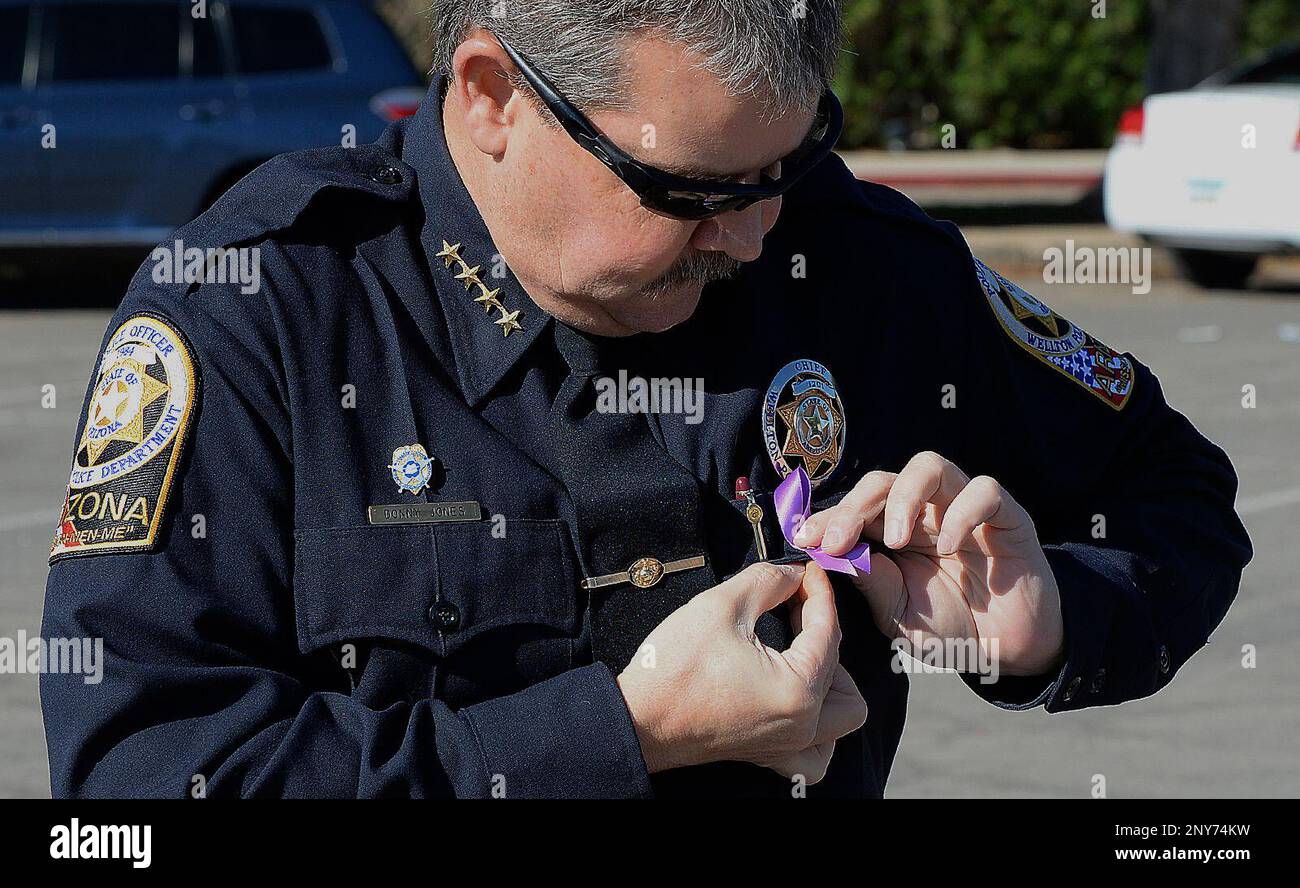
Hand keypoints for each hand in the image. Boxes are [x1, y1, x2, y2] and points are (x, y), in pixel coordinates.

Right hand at [617, 561, 866, 782]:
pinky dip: (820, 726)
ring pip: (842, 716)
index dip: (818, 593)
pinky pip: (817, 750)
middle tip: (797, 607)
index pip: (826, 632)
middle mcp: (802, 726)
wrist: (637, 718)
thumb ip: (767, 582)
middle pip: (844, 676)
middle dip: (827, 636)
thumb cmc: (673, 667)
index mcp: (797, 691)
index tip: (806, 570)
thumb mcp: (721, 606)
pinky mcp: (769, 754)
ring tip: (801, 651)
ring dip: (833, 681)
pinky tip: (798, 698)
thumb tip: (793, 574)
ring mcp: (786, 745)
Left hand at [793, 451, 1063, 676]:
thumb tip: (837, 555)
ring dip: (903, 497)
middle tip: (838, 541)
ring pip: (928, 466)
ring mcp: (961, 506)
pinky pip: (983, 490)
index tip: (804, 539)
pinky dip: (962, 512)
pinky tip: (950, 545)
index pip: (854, 508)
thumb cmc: (947, 625)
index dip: (827, 519)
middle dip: (853, 507)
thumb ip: (871, 584)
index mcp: (890, 530)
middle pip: (881, 481)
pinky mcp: (1005, 514)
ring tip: (893, 539)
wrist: (1006, 649)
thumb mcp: (898, 614)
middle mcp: (922, 511)